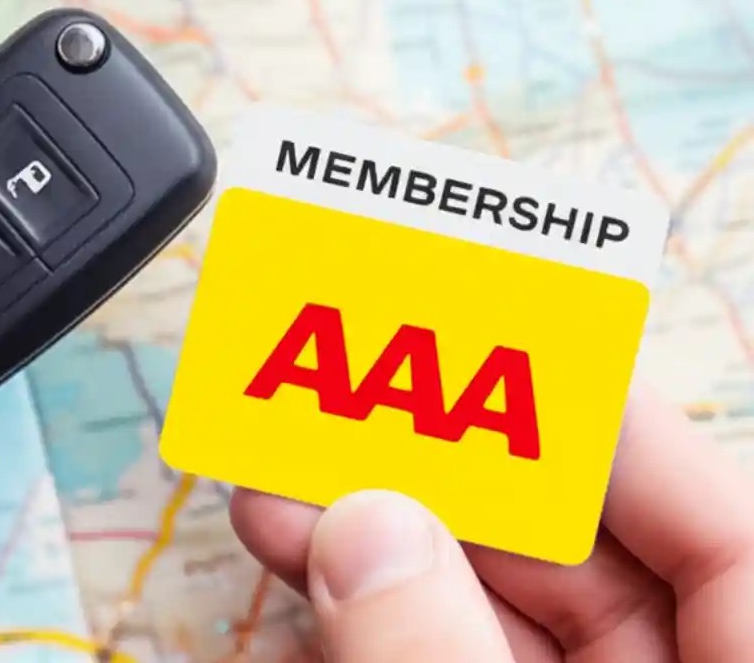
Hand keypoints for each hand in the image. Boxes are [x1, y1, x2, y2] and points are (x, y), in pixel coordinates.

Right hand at [230, 385, 753, 660]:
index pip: (725, 531)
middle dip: (442, 494)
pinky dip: (380, 639)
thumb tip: (363, 529)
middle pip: (582, 567)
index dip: (612, 428)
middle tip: (335, 425)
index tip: (498, 350)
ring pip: (494, 624)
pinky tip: (304, 605)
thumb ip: (442, 660)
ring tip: (275, 504)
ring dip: (381, 564)